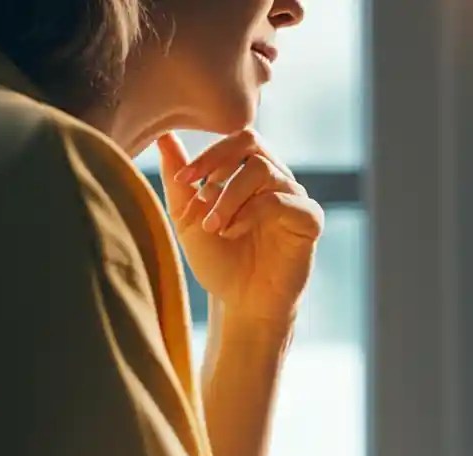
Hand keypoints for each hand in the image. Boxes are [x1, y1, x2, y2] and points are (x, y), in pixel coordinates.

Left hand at [157, 130, 324, 322]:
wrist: (243, 303)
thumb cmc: (219, 261)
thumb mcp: (188, 218)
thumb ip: (179, 181)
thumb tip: (163, 136)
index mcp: (252, 173)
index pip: (237, 139)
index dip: (207, 154)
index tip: (182, 180)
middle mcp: (277, 179)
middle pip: (252, 141)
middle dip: (218, 163)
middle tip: (200, 197)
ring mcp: (295, 197)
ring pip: (262, 170)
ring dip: (229, 196)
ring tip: (213, 226)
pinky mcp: (310, 219)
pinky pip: (281, 200)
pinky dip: (250, 212)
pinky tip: (234, 232)